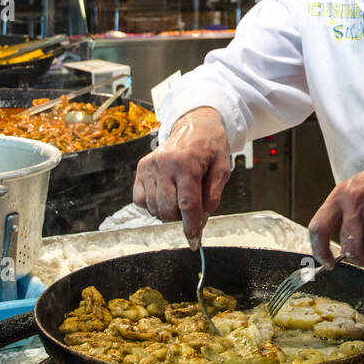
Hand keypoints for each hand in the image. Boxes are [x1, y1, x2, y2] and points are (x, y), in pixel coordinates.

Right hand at [132, 106, 230, 245]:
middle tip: (193, 209)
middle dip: (182, 217)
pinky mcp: (141, 167)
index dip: (191, 225)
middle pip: (168, 209)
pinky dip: (152, 205)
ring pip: (154, 207)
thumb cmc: (211, 145)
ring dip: (168, 211)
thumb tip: (203, 216)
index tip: (194, 240)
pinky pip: (140, 199)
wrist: (194, 124)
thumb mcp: (223, 167)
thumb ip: (214, 193)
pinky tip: (165, 196)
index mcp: (187, 163)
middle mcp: (165, 164)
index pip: (188, 203)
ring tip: (180, 197)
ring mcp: (150, 165)